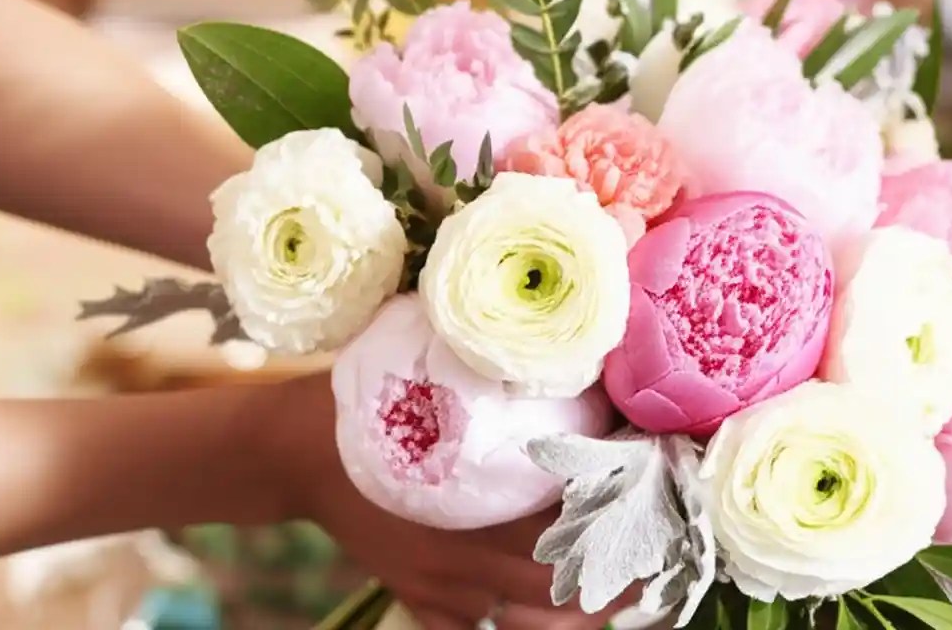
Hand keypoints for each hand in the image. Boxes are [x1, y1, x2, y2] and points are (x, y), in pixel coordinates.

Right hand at [266, 373, 632, 629]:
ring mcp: (440, 583)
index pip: (563, 515)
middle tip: (657, 546)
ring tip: (620, 584)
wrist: (294, 450)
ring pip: (530, 617)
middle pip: (559, 581)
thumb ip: (495, 372)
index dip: (615, 507)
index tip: (651, 488)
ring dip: (579, 607)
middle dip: (614, 570)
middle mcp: (458, 553)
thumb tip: (575, 348)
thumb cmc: (368, 399)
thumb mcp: (430, 373)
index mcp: (463, 494)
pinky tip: (547, 607)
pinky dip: (519, 624)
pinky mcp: (422, 598)